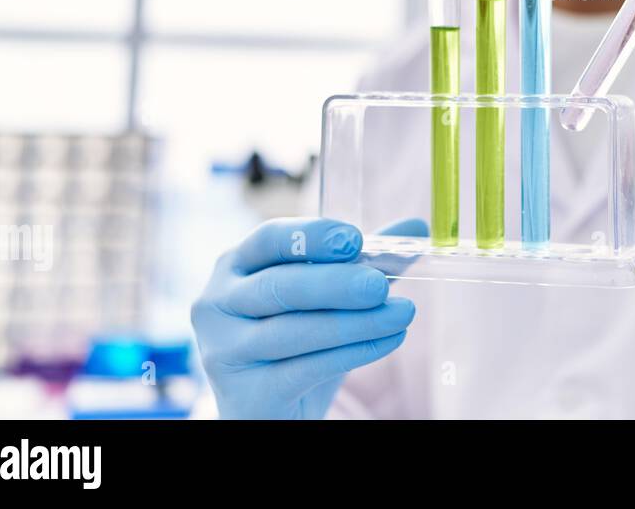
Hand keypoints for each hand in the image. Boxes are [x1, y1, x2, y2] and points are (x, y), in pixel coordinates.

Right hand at [191, 216, 423, 418]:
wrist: (275, 406)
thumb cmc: (301, 338)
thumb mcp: (331, 294)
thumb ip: (368, 260)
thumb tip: (417, 227)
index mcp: (236, 265)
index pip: (268, 240)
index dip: (311, 237)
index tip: (354, 240)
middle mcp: (218, 303)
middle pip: (279, 287)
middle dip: (335, 284)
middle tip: (380, 286)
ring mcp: (223, 350)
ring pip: (294, 331)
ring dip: (355, 322)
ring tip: (403, 313)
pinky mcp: (242, 393)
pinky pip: (304, 368)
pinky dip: (352, 352)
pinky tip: (389, 340)